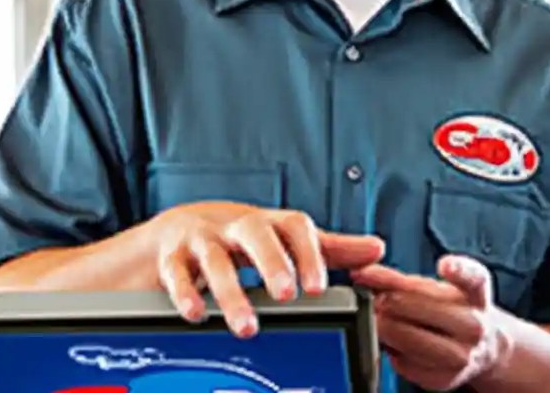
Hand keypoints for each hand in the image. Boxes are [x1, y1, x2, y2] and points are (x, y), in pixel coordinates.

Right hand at [150, 202, 384, 336]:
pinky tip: (196, 315)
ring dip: (231, 293)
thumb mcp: (285, 240)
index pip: (293, 226)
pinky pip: (176, 273)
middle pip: (254, 233)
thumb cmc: (240, 239)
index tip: (319, 286)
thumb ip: (330, 248)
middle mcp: (234, 226)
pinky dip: (185, 294)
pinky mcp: (171, 257)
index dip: (308, 253)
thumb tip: (377, 248)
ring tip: (247, 326)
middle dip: (271, 263)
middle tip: (286, 296)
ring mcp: (201, 239)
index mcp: (268, 222)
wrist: (175, 230)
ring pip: (214, 259)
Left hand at [352, 255, 510, 390]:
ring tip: (380, 319)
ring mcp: (462, 356)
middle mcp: (475, 326)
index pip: (473, 279)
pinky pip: (402, 362)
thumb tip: (361, 273)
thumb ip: (398, 279)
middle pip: (420, 306)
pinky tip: (395, 343)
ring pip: (405, 336)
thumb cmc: (454, 312)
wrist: (485, 350)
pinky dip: (391, 351)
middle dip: (388, 300)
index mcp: (477, 295)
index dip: (458, 269)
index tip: (445, 264)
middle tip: (377, 299)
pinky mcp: (444, 379)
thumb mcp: (436, 288)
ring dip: (383, 326)